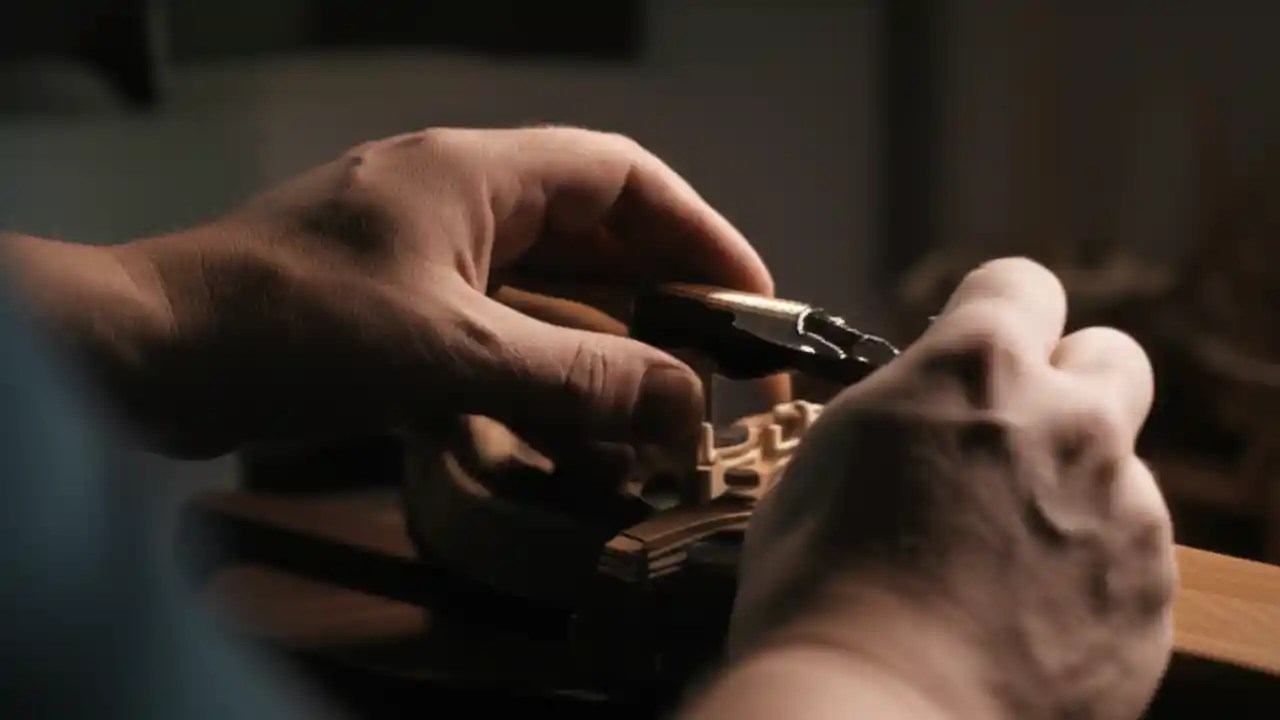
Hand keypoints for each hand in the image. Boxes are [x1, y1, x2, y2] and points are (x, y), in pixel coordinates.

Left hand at [11, 127, 770, 457]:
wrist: (145, 352)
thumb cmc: (291, 328)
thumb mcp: (449, 355)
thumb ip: (574, 380)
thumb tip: (686, 407)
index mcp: (479, 174)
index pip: (623, 177)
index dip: (699, 231)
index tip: (751, 296)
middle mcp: (459, 199)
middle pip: (593, 231)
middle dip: (662, 293)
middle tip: (720, 360)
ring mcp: (425, 251)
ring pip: (548, 285)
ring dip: (606, 337)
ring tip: (662, 398)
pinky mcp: (396, 303)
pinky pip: (499, 324)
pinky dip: (546, 366)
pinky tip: (574, 417)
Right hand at [721, 258, 1174, 718]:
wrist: (872, 713)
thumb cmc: (818, 592)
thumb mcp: (826, 459)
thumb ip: (897, 408)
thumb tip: (919, 405)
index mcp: (975, 370)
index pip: (1019, 283)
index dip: (994, 314)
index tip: (974, 352)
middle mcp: (1070, 422)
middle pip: (1112, 357)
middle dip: (1069, 385)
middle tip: (1011, 442)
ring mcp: (1126, 511)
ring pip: (1121, 469)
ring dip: (1073, 492)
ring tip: (998, 561)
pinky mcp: (1153, 596)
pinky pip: (1132, 557)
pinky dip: (1088, 573)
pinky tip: (1022, 616)